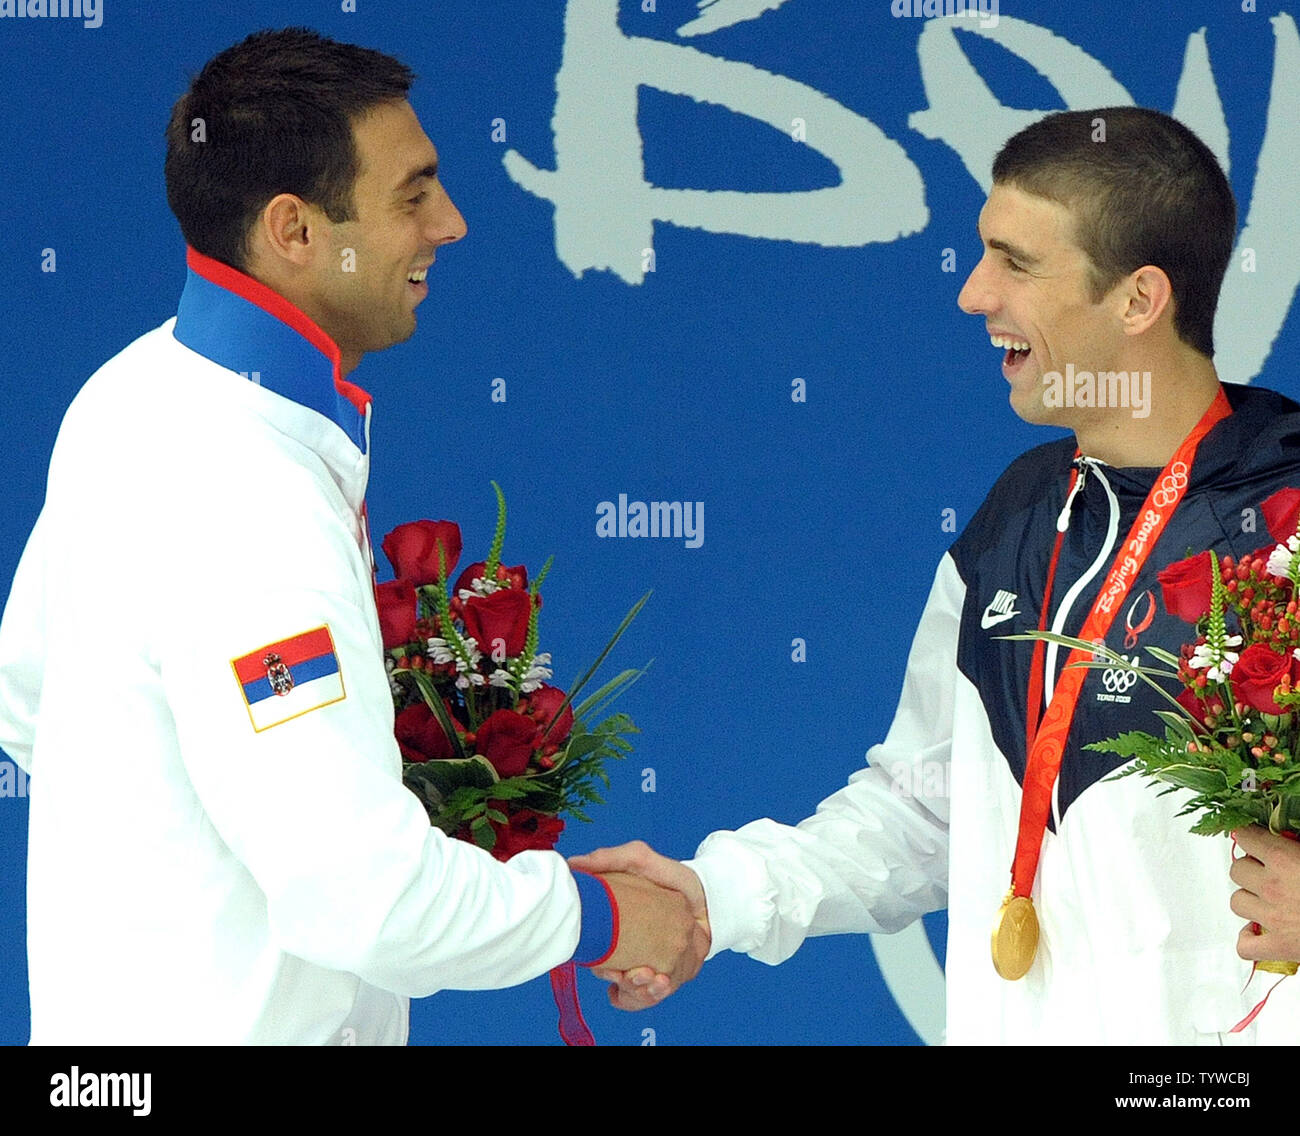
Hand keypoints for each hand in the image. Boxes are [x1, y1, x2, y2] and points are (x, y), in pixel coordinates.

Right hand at [569, 841, 710, 1010]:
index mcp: (622, 930)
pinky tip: (660, 982)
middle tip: (628, 973)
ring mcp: (654, 965)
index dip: (599, 966)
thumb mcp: (639, 859)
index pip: (600, 956)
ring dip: (639, 991)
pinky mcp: (673, 974)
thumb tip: (574, 864)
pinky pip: (656, 995)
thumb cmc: (672, 877)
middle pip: (618, 979)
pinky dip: (653, 995)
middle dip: (623, 982)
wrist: (709, 891)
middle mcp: (635, 951)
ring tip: (648, 977)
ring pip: (636, 992)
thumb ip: (609, 859)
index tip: (607, 966)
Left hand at [1230, 826, 1299, 962]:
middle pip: (1237, 870)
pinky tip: (1261, 931)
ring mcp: (1273, 918)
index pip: (1246, 837)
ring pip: (1237, 902)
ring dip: (1249, 899)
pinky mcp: (1280, 948)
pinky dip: (1249, 939)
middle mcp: (1273, 887)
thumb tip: (1292, 836)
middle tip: (1268, 871)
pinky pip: (1245, 945)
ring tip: (1268, 899)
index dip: (1251, 836)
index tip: (1257, 838)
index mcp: (1285, 859)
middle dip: (1250, 868)